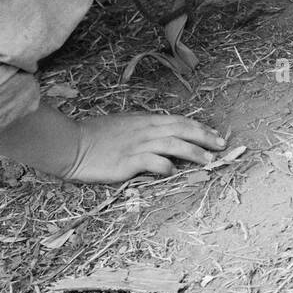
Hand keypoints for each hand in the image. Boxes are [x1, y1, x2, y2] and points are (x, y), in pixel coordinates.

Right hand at [68, 113, 225, 182]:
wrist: (71, 143)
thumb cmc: (94, 136)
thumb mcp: (123, 126)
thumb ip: (143, 130)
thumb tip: (161, 137)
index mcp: (144, 120)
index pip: (178, 121)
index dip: (199, 127)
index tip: (214, 134)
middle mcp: (145, 130)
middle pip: (182, 130)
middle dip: (205, 137)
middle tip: (222, 145)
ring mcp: (137, 145)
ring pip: (174, 144)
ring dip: (194, 152)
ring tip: (209, 160)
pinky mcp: (128, 161)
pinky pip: (154, 162)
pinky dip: (167, 166)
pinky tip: (174, 171)